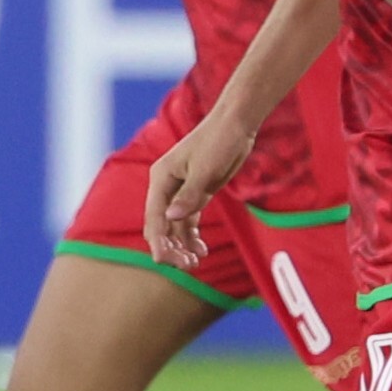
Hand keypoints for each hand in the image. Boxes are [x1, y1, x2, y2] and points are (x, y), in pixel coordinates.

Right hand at [145, 114, 255, 268]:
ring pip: (175, 224)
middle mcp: (166, 186)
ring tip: (195, 263)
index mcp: (161, 178)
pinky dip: (193, 235)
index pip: (155, 215)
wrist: (237, 124)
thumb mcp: (205, 169)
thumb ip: (190, 195)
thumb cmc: (219, 141)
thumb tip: (171, 217)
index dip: (158, 239)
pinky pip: (189, 219)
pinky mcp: (196, 192)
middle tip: (187, 265)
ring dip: (182, 244)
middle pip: (162, 223)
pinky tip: (201, 249)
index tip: (164, 260)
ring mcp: (181, 190)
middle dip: (171, 246)